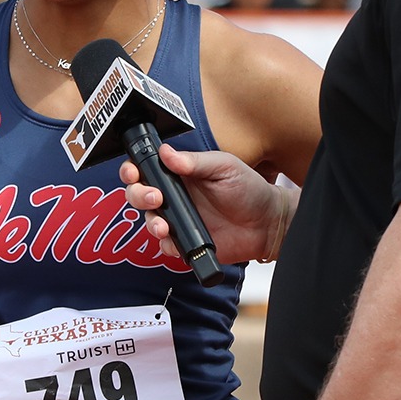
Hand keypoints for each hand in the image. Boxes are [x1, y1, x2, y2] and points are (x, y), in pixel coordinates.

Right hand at [119, 145, 288, 264]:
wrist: (267, 222)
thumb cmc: (248, 189)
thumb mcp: (223, 166)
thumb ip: (194, 162)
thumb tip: (166, 153)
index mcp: (180, 175)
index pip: (147, 169)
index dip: (133, 169)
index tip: (134, 171)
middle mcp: (175, 197)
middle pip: (139, 195)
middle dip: (138, 195)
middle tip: (154, 197)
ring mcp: (179, 221)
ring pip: (150, 222)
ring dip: (151, 222)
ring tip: (163, 225)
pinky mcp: (187, 242)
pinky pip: (167, 246)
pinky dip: (166, 245)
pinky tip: (175, 240)